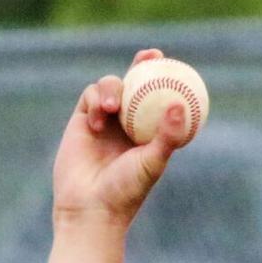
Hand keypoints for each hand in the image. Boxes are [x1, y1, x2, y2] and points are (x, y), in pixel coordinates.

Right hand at [52, 48, 191, 229]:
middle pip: (136, 87)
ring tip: (112, 108)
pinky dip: (95, 101)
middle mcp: (129, 125)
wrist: (90, 207)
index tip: (175, 65)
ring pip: (110, 88)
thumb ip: (167, 136)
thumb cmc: (126, 190)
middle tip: (150, 55)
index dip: (167, 82)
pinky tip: (97, 121)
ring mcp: (105, 122)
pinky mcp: (82, 122)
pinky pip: (90, 97)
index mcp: (150, 134)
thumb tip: (179, 105)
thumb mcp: (151, 163)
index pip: (160, 101)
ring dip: (113, 90)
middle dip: (142, 67)